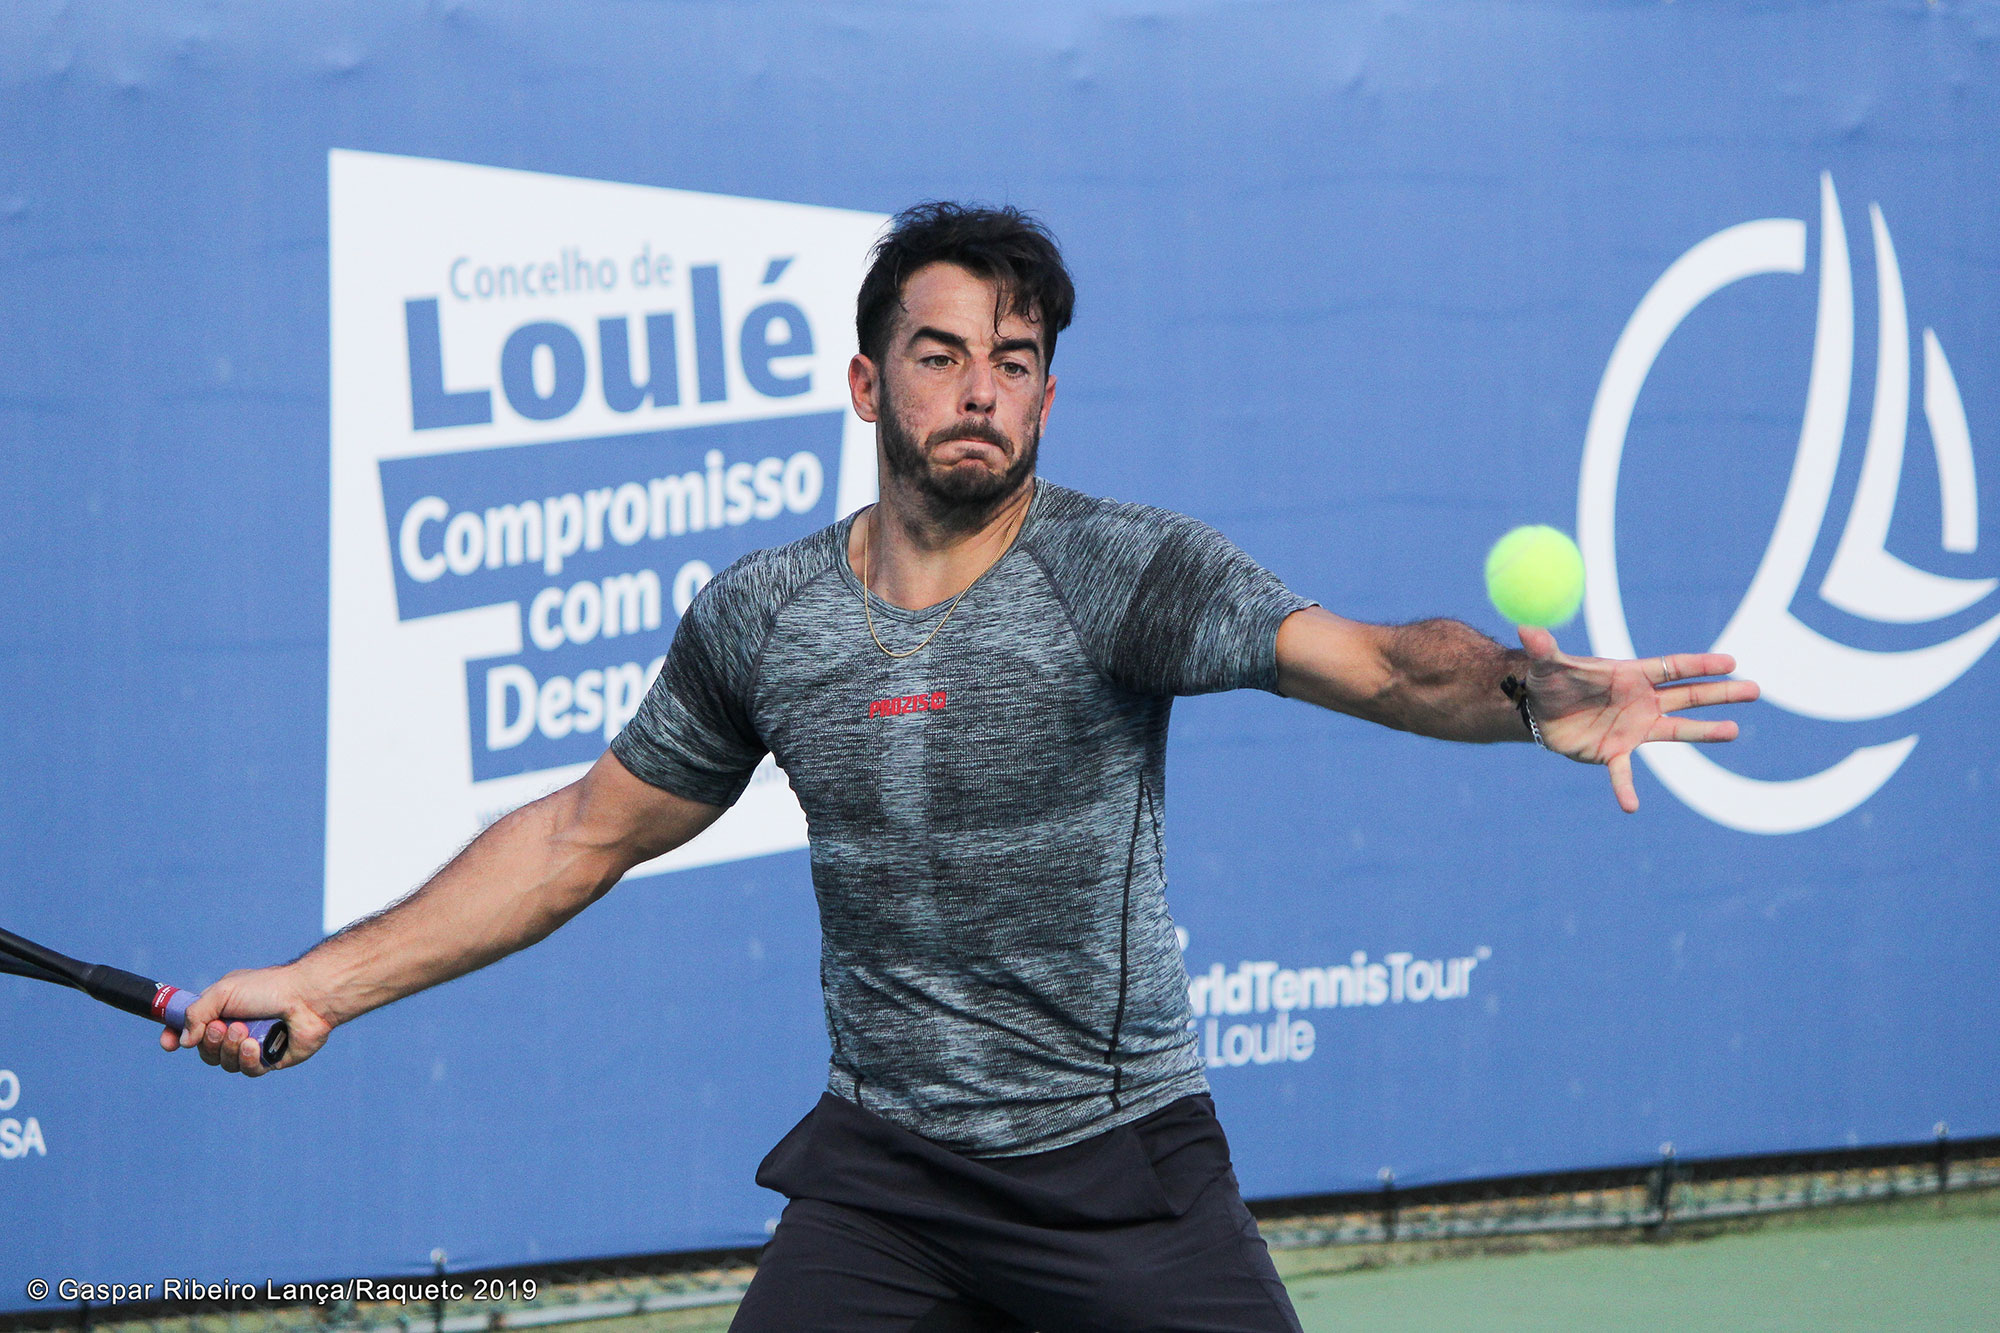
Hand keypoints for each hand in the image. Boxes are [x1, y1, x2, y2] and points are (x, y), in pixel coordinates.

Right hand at [158, 965, 334, 1076]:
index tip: (167, 1044)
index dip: (175, 1037)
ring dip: (230, 1048)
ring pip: (225, 1063)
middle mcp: (236, 1028)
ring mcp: (253, 1046)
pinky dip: (248, 1059)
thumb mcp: (223, 992)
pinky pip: (249, 1070)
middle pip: (205, 1051)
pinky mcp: (271, 1060)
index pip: (191, 1028)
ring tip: (244, 1031)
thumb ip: (196, 1014)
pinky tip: (255, 1045)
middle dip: (209, 1042)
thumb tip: (183, 1041)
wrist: (307, 996)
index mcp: (223, 1009)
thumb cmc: (268, 988)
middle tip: (222, 1027)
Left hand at [1517, 626, 1759, 813]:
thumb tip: (1526, 628)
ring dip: (1705, 731)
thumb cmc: (1551, 681)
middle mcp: (1641, 701)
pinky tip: (1630, 807)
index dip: (1700, 665)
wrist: (1538, 710)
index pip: (1673, 668)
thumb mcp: (1546, 665)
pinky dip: (1626, 789)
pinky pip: (1624, 773)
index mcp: (1631, 675)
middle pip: (1688, 695)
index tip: (1731, 662)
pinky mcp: (1615, 752)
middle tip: (1755, 688)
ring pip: (1676, 729)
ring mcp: (1633, 727)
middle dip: (1720, 693)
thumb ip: (1543, 650)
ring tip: (1735, 731)